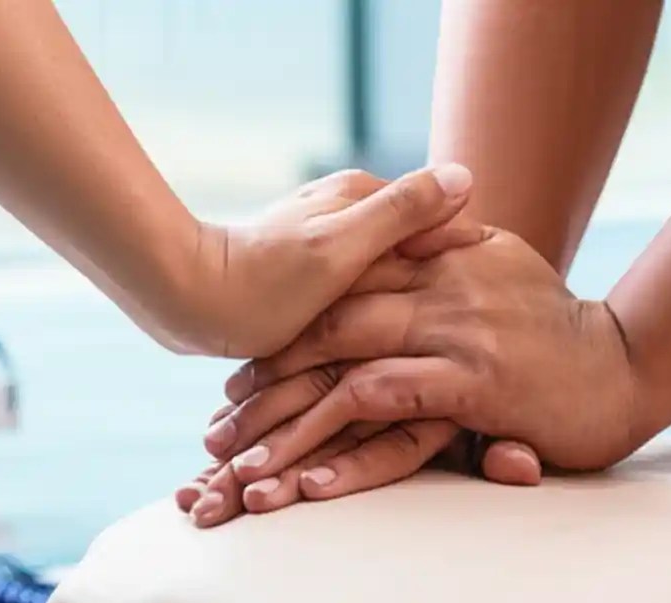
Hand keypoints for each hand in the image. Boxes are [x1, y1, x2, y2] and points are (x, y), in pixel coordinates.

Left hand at [185, 164, 484, 356]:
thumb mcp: (341, 249)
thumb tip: (466, 176)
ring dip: (404, 309)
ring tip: (427, 352)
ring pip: (386, 277)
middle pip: (415, 252)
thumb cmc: (259, 283)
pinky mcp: (306, 276)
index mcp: (362, 195)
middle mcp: (347, 210)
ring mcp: (327, 242)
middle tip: (467, 340)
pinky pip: (356, 298)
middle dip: (438, 290)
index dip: (466, 266)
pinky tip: (380, 357)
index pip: (439, 224)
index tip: (486, 310)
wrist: (184, 302)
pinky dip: (370, 323)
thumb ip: (401, 214)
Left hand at [187, 232, 639, 522]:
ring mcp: (453, 328)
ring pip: (341, 366)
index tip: (239, 372)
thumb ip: (441, 258)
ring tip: (236, 464)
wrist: (626, 365)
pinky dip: (337, 441)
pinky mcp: (474, 378)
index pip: (339, 287)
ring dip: (283, 419)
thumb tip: (397, 250)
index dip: (283, 330)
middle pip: (324, 324)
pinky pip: (386, 405)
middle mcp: (435, 284)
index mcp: (434, 257)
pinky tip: (303, 480)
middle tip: (219, 424)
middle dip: (264, 377)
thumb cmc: (557, 328)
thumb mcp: (496, 270)